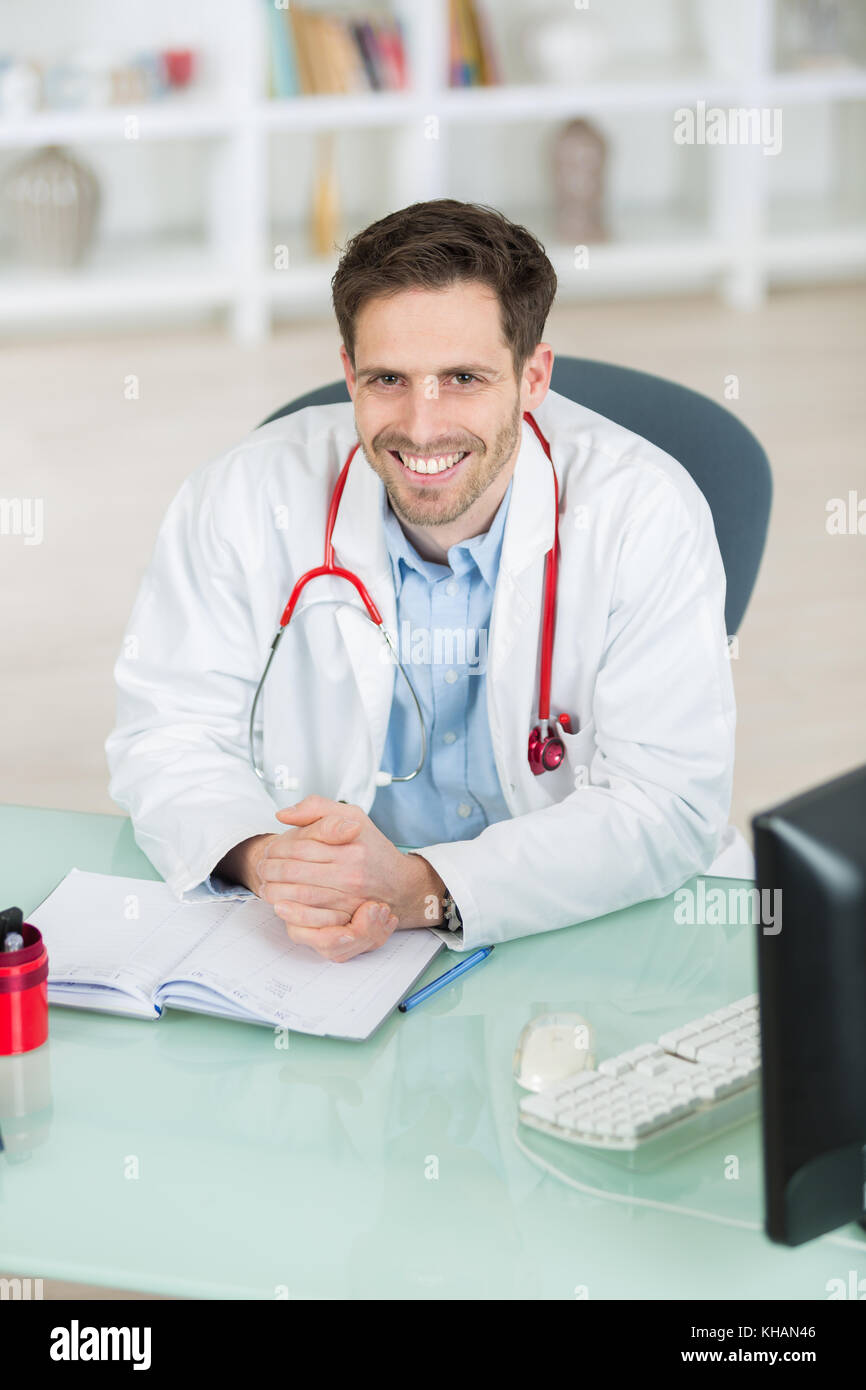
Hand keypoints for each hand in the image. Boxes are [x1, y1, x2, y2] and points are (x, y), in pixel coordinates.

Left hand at [249, 812, 400, 962]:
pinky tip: (280, 904)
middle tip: (262, 867)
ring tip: (266, 884)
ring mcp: (350, 897)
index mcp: (350, 844)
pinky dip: (290, 911)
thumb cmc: (373, 848)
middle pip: (295, 871)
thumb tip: (283, 815)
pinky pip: (311, 917)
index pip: (300, 845)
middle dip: (270, 870)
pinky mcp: (348, 916)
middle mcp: (351, 871)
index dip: (277, 848)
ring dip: (275, 890)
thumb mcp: (352, 815)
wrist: (400, 883)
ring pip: (299, 895)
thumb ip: (317, 808)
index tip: (269, 849)